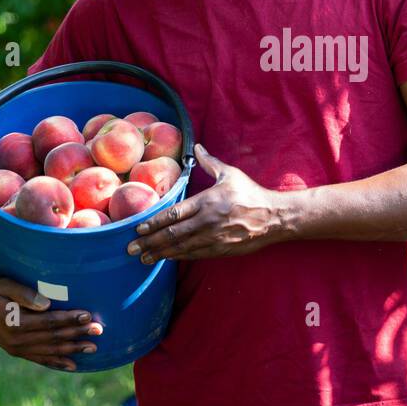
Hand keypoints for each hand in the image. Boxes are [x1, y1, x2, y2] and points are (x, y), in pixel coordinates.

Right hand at [0, 243, 102, 371]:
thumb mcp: (4, 285)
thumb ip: (24, 294)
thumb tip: (46, 304)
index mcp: (15, 323)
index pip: (49, 322)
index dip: (69, 319)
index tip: (88, 314)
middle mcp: (17, 340)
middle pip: (53, 337)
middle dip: (77, 334)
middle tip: (99, 330)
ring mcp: (17, 348)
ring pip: (50, 351)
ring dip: (72, 349)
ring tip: (93, 348)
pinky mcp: (17, 352)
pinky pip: (40, 359)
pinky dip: (57, 362)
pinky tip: (72, 365)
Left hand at [125, 144, 289, 262]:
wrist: (275, 217)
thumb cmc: (251, 193)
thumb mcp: (231, 174)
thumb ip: (210, 163)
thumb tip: (196, 146)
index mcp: (207, 201)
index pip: (174, 213)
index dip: (153, 222)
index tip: (138, 228)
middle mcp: (207, 221)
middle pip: (172, 234)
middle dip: (149, 242)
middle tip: (131, 248)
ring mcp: (214, 237)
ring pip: (181, 248)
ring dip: (160, 254)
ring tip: (143, 258)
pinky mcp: (221, 249)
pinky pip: (195, 254)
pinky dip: (179, 257)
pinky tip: (166, 258)